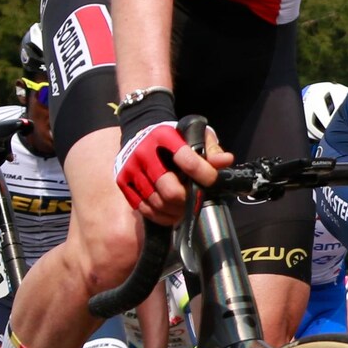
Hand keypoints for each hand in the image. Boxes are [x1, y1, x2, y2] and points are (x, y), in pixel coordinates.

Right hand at [114, 111, 230, 225]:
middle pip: (171, 190)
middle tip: (194, 200)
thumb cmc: (173, 138)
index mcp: (165, 137)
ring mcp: (131, 168)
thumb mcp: (193, 135)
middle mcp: (144, 152)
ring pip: (158, 203)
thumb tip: (226, 161)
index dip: (204, 174)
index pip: (188, 160)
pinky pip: (143, 208)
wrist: (139, 131)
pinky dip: (160, 216)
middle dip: (187, 200)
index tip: (211, 181)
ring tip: (183, 208)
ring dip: (175, 211)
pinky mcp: (122, 181)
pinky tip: (170, 213)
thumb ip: (210, 149)